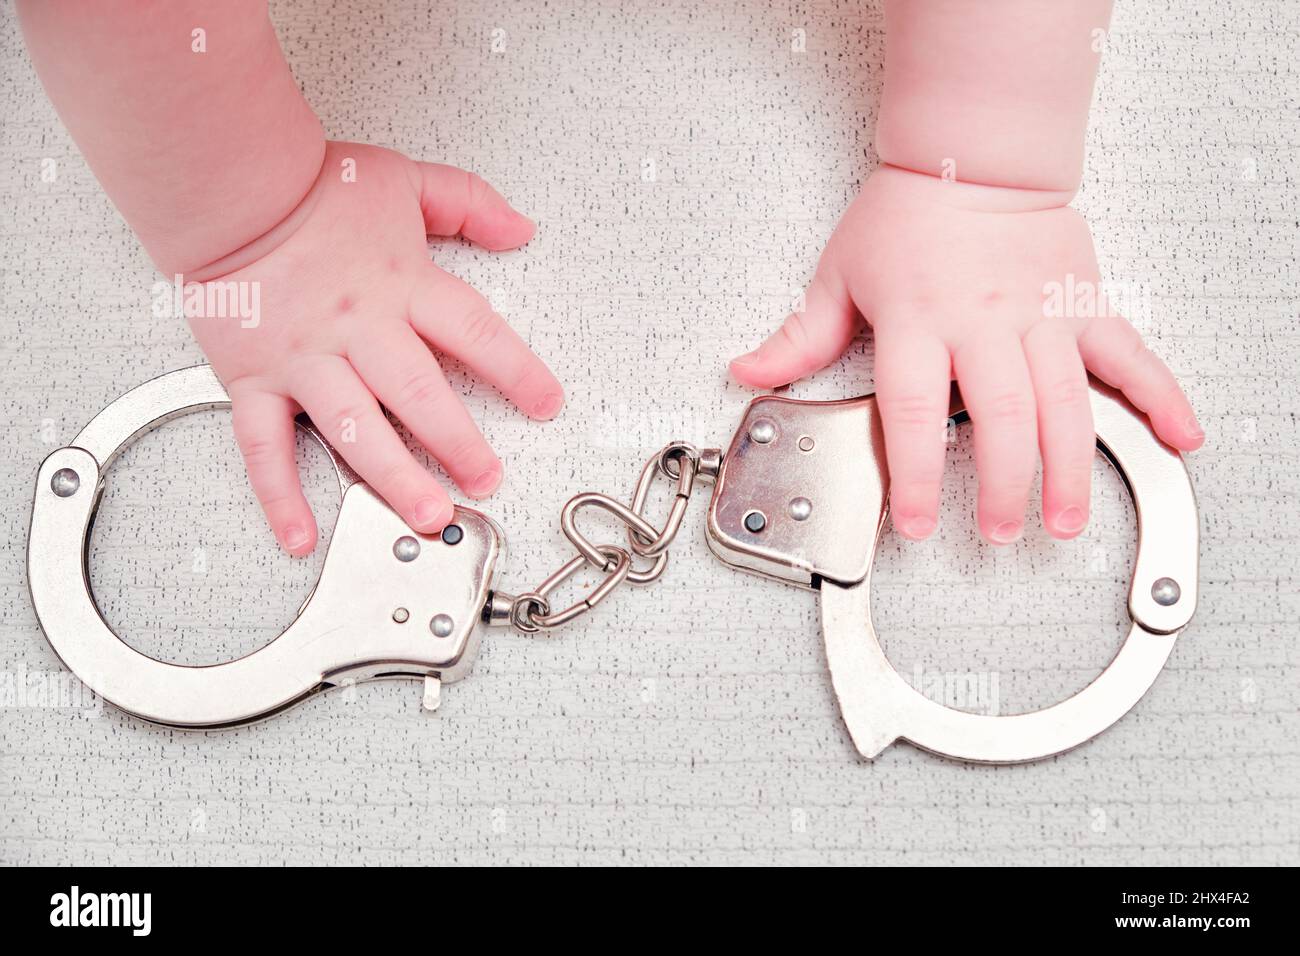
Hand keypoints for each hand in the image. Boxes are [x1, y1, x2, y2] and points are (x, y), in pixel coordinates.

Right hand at [187, 141, 562, 554]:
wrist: (225, 186)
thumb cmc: (312, 185)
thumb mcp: (406, 180)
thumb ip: (468, 204)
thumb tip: (520, 228)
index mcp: (401, 286)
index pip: (474, 332)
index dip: (517, 371)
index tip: (546, 404)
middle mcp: (358, 330)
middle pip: (419, 395)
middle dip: (459, 444)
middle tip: (488, 481)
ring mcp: (305, 361)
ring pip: (354, 430)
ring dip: (394, 479)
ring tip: (430, 515)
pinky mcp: (254, 380)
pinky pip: (264, 447)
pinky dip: (279, 496)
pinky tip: (301, 535)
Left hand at [729, 165, 1202, 543]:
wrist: (973, 154)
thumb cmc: (906, 214)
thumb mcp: (839, 275)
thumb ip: (798, 337)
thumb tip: (747, 373)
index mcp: (917, 320)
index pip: (912, 413)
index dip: (915, 477)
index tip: (917, 525)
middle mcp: (983, 323)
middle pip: (1000, 417)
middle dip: (1003, 486)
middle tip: (1003, 535)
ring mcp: (1041, 316)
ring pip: (1064, 402)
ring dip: (1069, 467)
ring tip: (1066, 521)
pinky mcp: (1083, 304)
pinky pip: (1129, 355)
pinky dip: (1161, 396)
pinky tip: (1179, 436)